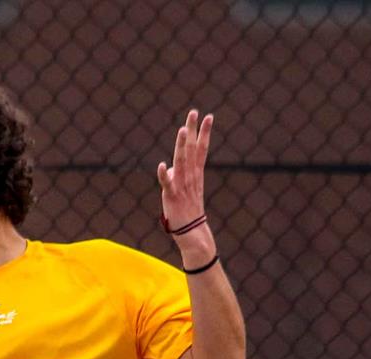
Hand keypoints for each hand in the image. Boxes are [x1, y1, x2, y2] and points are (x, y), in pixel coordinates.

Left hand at [157, 109, 214, 256]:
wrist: (192, 233)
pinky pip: (167, 184)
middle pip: (192, 150)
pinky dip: (164, 175)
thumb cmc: (187, 212)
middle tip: (194, 112)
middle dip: (193, 130)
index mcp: (196, 174)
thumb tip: (169, 167)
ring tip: (183, 130)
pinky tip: (161, 165)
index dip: (205, 133)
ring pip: (181, 162)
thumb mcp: (185, 190)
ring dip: (181, 146)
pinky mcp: (171, 197)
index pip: (201, 149)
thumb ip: (178, 176)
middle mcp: (190, 177)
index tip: (208, 116)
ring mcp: (182, 186)